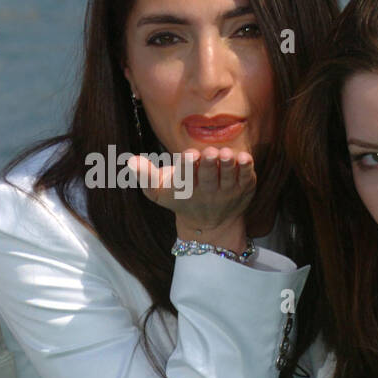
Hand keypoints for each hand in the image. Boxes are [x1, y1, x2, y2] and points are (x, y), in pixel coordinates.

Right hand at [129, 147, 255, 251]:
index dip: (187, 166)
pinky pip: (247, 179)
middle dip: (208, 164)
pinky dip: (246, 169)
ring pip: (228, 178)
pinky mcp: (244, 189)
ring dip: (227, 166)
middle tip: (209, 153)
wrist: (210, 225)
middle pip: (208, 178)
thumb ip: (145, 176)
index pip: (185, 179)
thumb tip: (131, 160)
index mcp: (186, 191)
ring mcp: (228, 192)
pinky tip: (244, 158)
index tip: (189, 155)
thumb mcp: (159, 192)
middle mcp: (208, 194)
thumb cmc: (181, 199)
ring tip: (225, 154)